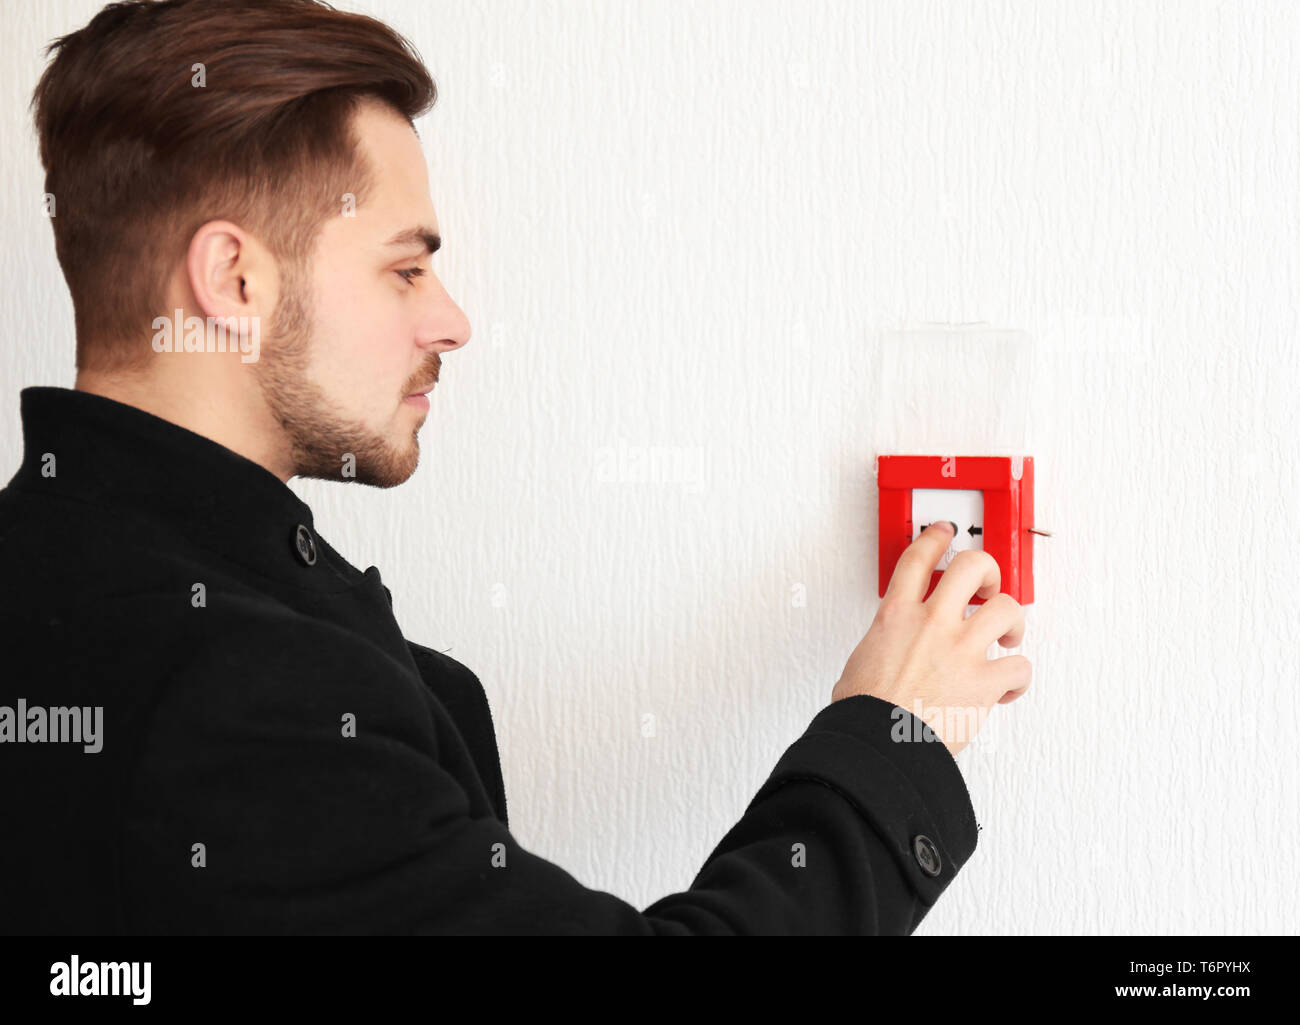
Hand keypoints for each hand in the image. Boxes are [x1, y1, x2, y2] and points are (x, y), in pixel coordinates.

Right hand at [831, 521, 1031, 755]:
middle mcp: (933, 624)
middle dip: (987, 571)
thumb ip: (884, 645)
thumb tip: (890, 654)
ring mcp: (962, 650)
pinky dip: (1017, 678)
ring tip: (1008, 635)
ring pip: (1008, 608)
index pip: (918, 558)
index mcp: (896, 616)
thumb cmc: (864, 713)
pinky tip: (1006, 687)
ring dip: (1012, 621)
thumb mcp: (861, 661)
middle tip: (987, 586)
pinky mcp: (984, 683)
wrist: (878, 745)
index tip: (943, 533)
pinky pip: (1019, 667)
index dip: (935, 538)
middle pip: (973, 566)